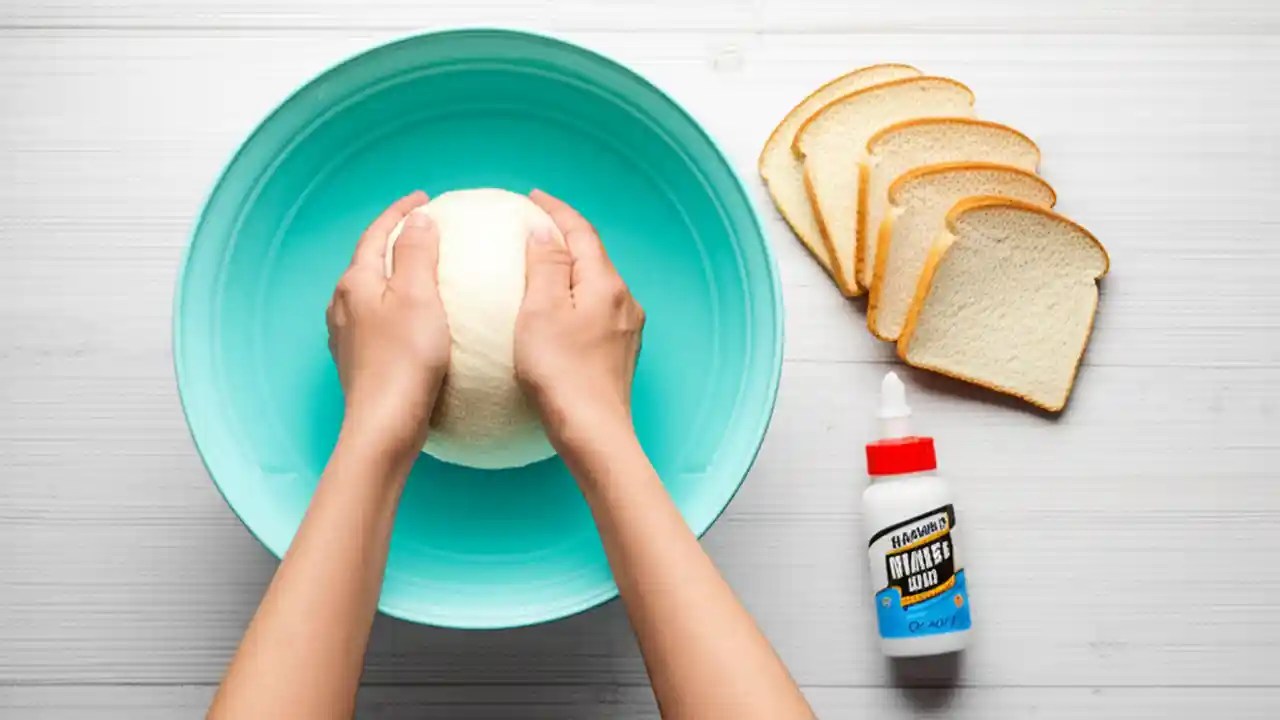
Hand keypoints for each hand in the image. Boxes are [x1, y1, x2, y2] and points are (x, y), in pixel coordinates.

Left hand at [326, 191, 449, 469]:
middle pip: (368, 260)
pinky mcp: (358, 361)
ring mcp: (347, 335)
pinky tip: (417, 320)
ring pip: (370, 291)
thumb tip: (418, 220)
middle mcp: (343, 305)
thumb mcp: (419, 298)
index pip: (377, 234)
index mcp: (356, 282)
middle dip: (394, 241)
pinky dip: (396, 306)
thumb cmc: (405, 362)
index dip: (400, 212)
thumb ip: (417, 254)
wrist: (384, 426)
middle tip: (424, 229)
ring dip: (393, 274)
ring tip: (421, 270)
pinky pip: (376, 319)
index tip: (424, 199)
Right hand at [516, 190, 644, 453]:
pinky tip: (554, 312)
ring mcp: (626, 330)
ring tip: (541, 265)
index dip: (556, 211)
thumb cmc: (560, 373)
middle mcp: (624, 302)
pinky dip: (574, 298)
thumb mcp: (541, 311)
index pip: (582, 232)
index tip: (533, 198)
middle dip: (566, 237)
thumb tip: (545, 231)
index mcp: (605, 284)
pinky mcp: (619, 354)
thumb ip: (545, 265)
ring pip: (596, 285)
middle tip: (534, 226)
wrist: (593, 432)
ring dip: (571, 269)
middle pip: (593, 256)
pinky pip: (595, 312)